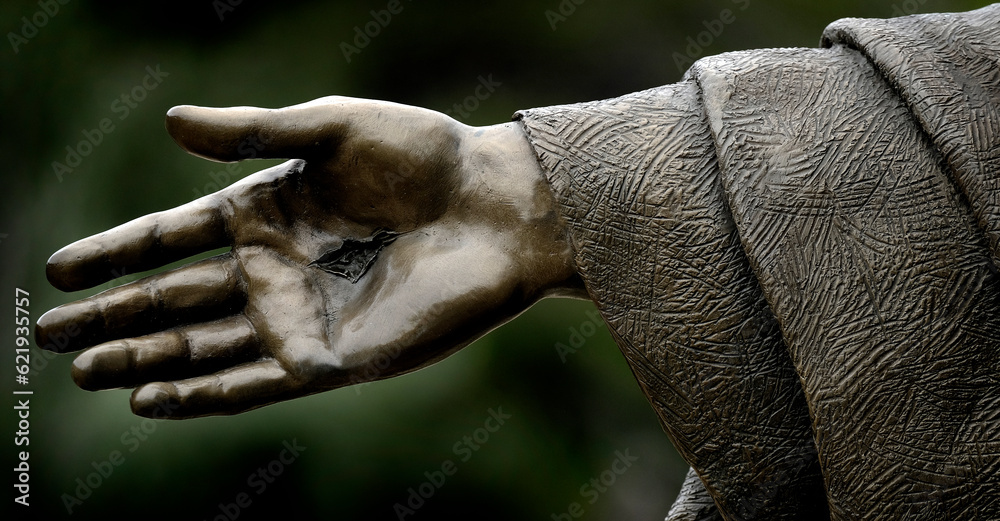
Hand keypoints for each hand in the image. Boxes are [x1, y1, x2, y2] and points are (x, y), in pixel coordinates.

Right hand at [36, 96, 582, 417]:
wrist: (497, 211)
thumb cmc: (424, 157)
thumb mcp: (331, 127)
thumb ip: (252, 134)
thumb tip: (169, 121)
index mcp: (268, 209)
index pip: (172, 237)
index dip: (115, 253)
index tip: (59, 270)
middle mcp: (276, 268)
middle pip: (174, 298)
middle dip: (113, 317)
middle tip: (52, 333)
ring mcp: (300, 316)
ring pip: (202, 346)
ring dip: (143, 360)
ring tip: (85, 371)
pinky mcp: (330, 358)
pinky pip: (250, 384)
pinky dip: (200, 395)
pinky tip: (151, 400)